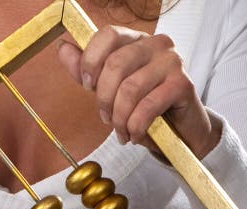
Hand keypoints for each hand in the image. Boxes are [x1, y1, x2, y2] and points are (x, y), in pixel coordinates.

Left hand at [57, 26, 221, 158]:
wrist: (180, 130)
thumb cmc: (144, 107)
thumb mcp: (111, 89)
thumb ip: (88, 70)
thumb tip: (63, 48)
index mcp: (136, 40)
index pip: (108, 35)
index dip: (91, 61)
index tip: (87, 87)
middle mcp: (157, 44)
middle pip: (116, 64)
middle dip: (104, 98)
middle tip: (106, 118)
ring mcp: (172, 62)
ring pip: (130, 89)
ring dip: (120, 118)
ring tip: (121, 131)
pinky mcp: (183, 84)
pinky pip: (147, 106)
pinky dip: (136, 126)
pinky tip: (135, 135)